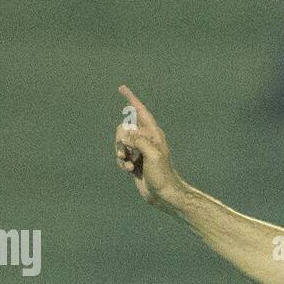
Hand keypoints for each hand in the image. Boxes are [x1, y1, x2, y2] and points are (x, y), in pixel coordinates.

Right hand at [114, 84, 182, 205]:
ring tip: (130, 163)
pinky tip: (131, 170)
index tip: (122, 88)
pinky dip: (122, 163)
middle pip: (123, 128)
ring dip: (121, 153)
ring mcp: (139, 151)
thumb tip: (124, 135)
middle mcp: (146, 140)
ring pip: (120, 143)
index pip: (141, 112)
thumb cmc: (162, 174)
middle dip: (120, 139)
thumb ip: (138, 140)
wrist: (164, 195)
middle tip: (127, 152)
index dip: (132, 99)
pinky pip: (121, 156)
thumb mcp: (152, 154)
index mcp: (153, 133)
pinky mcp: (135, 162)